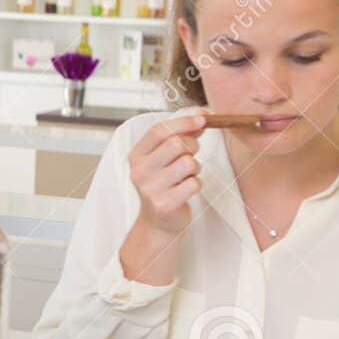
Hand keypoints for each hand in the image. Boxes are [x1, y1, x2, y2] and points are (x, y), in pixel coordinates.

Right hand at [128, 112, 205, 236]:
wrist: (158, 222)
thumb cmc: (163, 185)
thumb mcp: (163, 158)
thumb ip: (179, 136)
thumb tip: (200, 117)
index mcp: (136, 156)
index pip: (159, 130)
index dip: (183, 122)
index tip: (202, 118)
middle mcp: (139, 171)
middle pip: (177, 143)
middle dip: (192, 147)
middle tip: (191, 156)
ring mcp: (150, 189)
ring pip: (188, 162)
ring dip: (195, 168)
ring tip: (186, 175)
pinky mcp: (165, 204)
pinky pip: (194, 183)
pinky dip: (196, 184)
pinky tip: (186, 190)